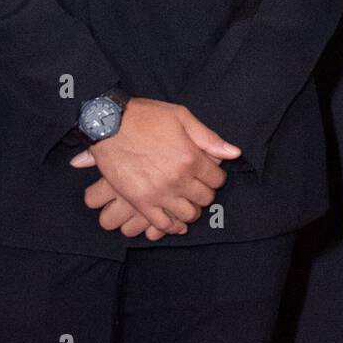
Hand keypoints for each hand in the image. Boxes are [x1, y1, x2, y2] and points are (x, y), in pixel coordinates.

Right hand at [69, 97, 239, 235]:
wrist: (108, 124)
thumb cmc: (146, 117)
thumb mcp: (182, 117)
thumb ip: (209, 138)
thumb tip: (234, 153)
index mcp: (191, 157)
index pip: (217, 179)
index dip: (215, 176)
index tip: (208, 172)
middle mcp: (178, 179)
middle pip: (205, 198)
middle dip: (205, 192)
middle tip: (197, 185)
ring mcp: (159, 193)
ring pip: (187, 214)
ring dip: (191, 209)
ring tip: (186, 200)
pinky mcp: (140, 202)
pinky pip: (162, 224)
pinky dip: (172, 226)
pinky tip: (174, 221)